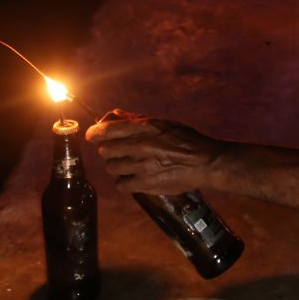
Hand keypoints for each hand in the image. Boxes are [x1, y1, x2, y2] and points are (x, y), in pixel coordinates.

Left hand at [85, 109, 223, 194]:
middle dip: (110, 150)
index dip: (95, 132)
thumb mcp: (164, 123)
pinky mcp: (145, 184)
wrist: (205, 162)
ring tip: (130, 165)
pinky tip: (134, 178)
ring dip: (117, 166)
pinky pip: (121, 184)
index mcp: (145, 128)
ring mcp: (142, 166)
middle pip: (105, 150)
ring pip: (111, 167)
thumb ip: (137, 120)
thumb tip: (116, 115)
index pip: (107, 129)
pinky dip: (125, 182)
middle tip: (120, 151)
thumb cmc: (186, 140)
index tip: (93, 135)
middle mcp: (141, 146)